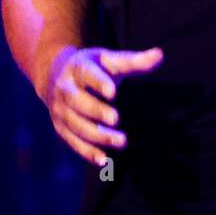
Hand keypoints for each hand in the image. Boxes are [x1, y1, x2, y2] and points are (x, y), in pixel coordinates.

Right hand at [37, 45, 163, 166]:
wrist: (55, 75)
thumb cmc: (93, 67)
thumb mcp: (110, 60)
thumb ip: (134, 61)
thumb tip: (160, 55)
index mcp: (78, 68)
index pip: (87, 74)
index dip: (99, 83)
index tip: (113, 92)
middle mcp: (65, 89)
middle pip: (77, 101)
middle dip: (96, 111)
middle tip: (116, 119)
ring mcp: (60, 110)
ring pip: (75, 125)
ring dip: (96, 135)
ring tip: (121, 141)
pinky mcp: (61, 128)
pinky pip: (73, 142)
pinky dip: (87, 152)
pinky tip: (104, 160)